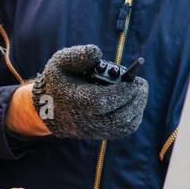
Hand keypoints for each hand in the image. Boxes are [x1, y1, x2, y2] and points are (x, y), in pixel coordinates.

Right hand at [29, 44, 147, 139]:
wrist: (47, 106)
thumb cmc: (58, 80)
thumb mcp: (61, 62)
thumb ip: (79, 55)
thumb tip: (97, 53)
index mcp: (75, 101)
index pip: (102, 102)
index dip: (122, 92)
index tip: (133, 81)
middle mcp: (85, 120)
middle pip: (117, 118)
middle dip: (135, 100)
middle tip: (142, 84)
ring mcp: (93, 130)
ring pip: (123, 127)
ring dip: (137, 109)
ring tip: (140, 92)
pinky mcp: (99, 134)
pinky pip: (122, 131)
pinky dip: (133, 117)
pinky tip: (134, 103)